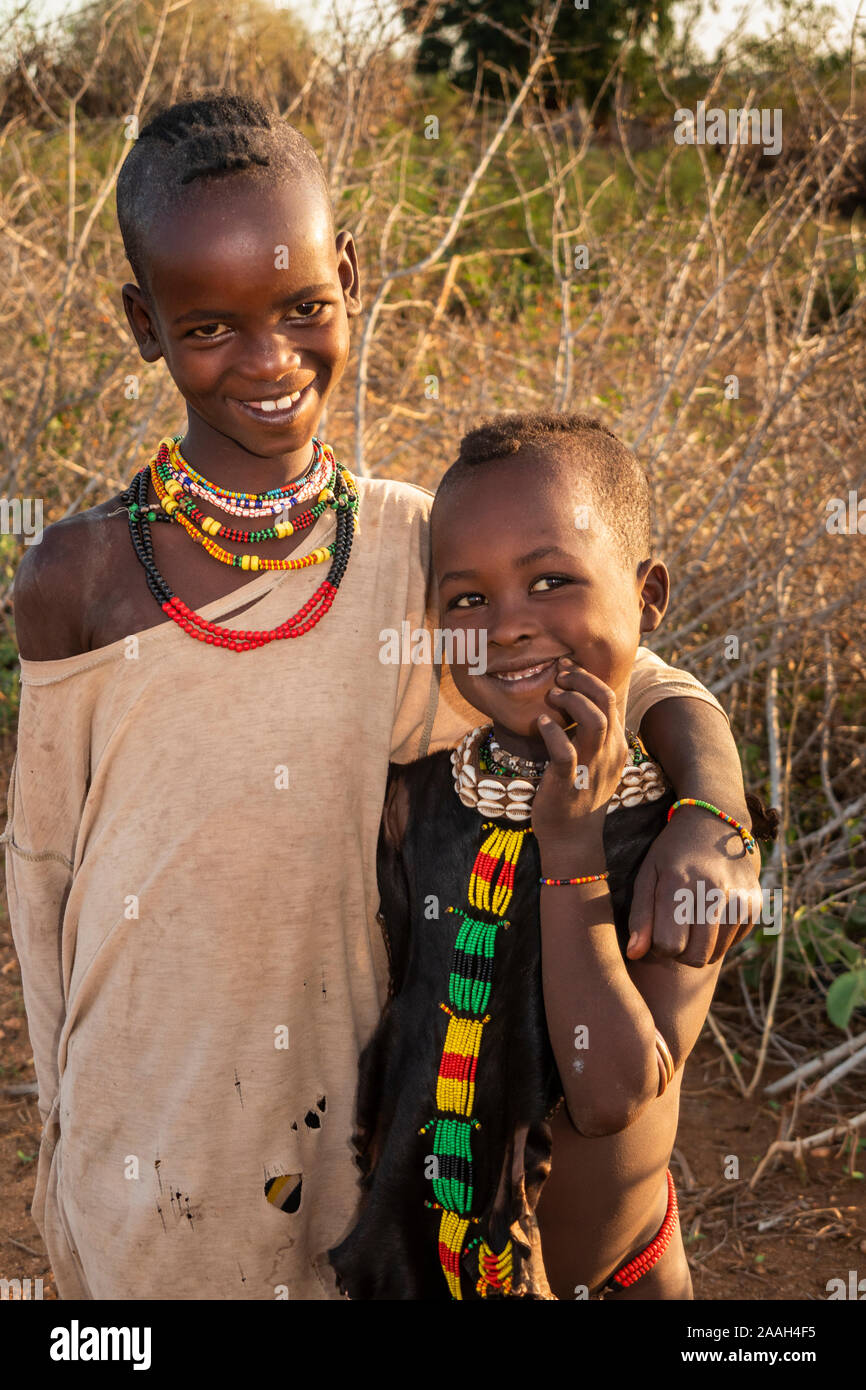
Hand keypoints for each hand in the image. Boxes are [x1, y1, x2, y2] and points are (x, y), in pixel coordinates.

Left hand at [532, 661, 626, 865]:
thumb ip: (591, 735)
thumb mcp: (594, 761)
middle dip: (582, 680)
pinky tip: (540, 724)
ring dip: (571, 701)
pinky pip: (565, 751)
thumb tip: (574, 703)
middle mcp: (608, 752)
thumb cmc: (578, 795)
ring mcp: (591, 767)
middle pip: (606, 701)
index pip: (610, 698)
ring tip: (551, 697)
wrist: (573, 839)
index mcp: (615, 744)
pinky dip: (552, 732)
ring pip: (594, 721)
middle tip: (558, 676)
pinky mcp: (569, 782)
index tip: (565, 670)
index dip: (587, 677)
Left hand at [626, 806, 763, 965]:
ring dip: (699, 946)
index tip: (658, 929)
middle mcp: (713, 892)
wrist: (715, 823)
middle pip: (695, 957)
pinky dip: (719, 937)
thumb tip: (634, 954)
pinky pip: (733, 943)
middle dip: (680, 952)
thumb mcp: (647, 876)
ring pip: (715, 954)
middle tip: (674, 930)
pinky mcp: (755, 905)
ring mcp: (739, 899)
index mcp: (679, 884)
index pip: (669, 946)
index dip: (658, 945)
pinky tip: (711, 912)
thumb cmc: (672, 853)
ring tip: (691, 919)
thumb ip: (639, 916)